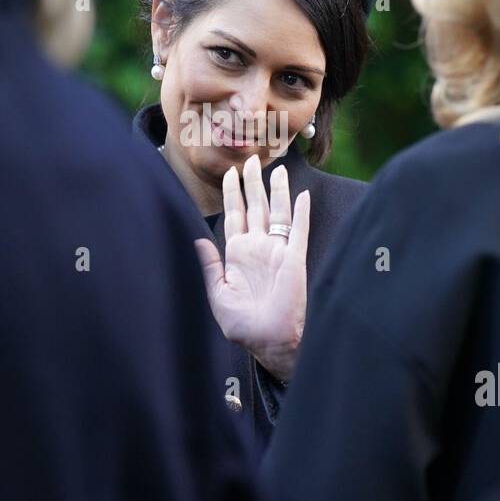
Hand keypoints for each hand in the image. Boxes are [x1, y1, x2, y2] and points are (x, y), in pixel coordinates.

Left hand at [195, 154, 309, 383]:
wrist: (270, 341)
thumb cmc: (244, 325)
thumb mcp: (218, 295)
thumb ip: (210, 266)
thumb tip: (198, 239)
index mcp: (238, 254)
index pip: (235, 216)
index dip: (232, 194)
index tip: (230, 173)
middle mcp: (258, 248)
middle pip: (255, 207)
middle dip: (253, 183)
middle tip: (252, 159)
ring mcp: (278, 251)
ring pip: (277, 212)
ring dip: (277, 190)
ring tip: (276, 168)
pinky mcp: (295, 258)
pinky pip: (298, 230)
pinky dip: (301, 212)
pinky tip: (302, 195)